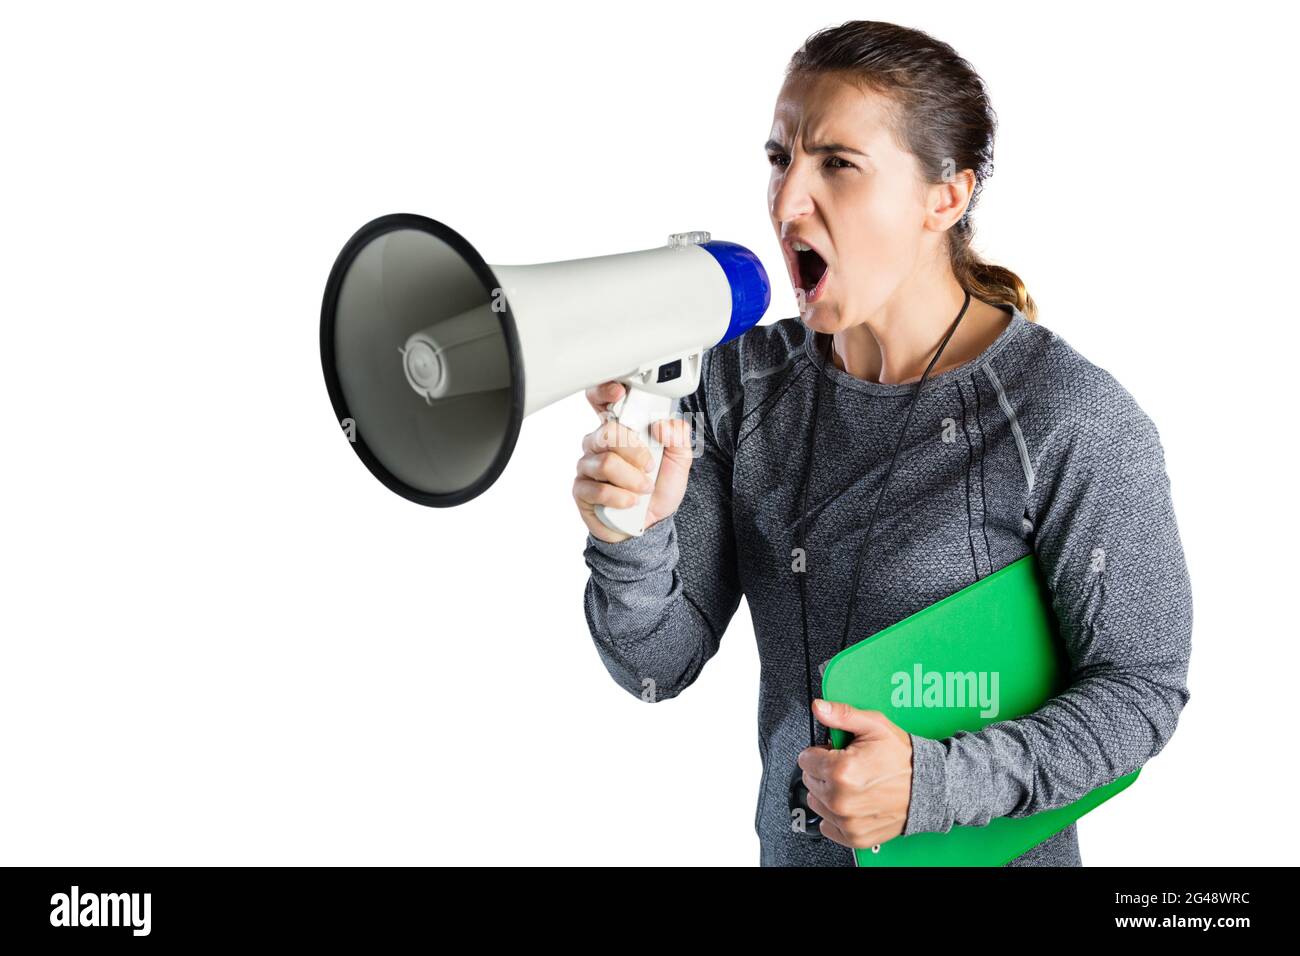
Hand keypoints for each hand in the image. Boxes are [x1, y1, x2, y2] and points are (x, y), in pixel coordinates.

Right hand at [572, 381, 694, 543]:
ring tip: (644, 489)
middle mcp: (599, 443)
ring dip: (632, 479)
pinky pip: (597, 488)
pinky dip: (621, 497)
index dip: (605, 392)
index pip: (601, 401)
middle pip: (608, 432)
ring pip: (606, 463)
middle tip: (649, 466)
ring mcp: (587, 466)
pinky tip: (630, 502)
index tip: (619, 393)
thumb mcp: (679, 462)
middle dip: (635, 451)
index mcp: (620, 429)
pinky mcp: (581, 490)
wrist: (650, 525)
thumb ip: (678, 437)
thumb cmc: (658, 488)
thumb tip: (662, 426)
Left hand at [797, 699, 913, 850]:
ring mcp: (847, 821)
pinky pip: (828, 825)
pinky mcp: (854, 836)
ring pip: (816, 802)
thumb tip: (820, 708)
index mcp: (841, 771)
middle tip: (849, 766)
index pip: (805, 759)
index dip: (821, 752)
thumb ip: (842, 715)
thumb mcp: (875, 726)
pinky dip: (836, 815)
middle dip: (824, 771)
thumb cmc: (904, 759)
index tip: (836, 752)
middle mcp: (841, 800)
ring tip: (853, 784)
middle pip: (809, 780)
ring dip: (828, 792)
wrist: (928, 788)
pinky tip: (854, 802)